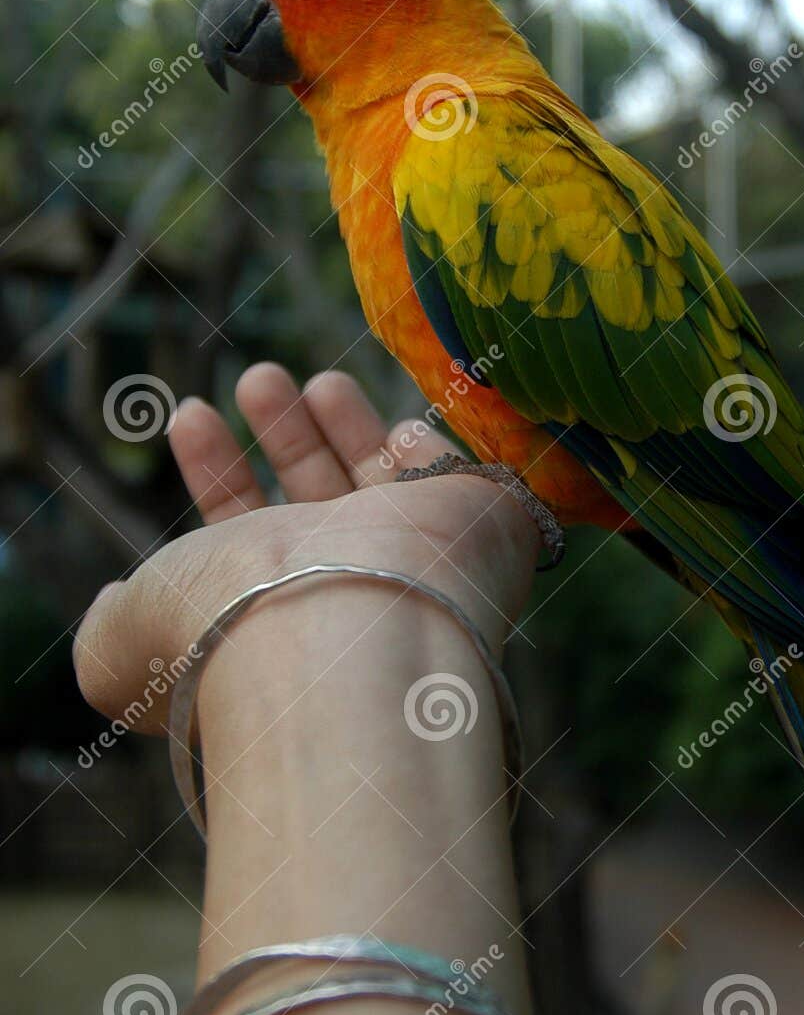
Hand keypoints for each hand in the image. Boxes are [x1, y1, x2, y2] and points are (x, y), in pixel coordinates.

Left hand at [74, 363, 539, 733]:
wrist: (348, 631)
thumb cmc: (233, 629)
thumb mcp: (124, 638)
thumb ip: (107, 628)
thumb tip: (112, 608)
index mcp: (279, 614)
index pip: (249, 538)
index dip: (217, 474)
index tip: (188, 417)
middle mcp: (352, 590)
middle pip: (318, 498)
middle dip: (281, 430)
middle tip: (257, 375)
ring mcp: (422, 562)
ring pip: (383, 483)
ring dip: (344, 424)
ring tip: (310, 379)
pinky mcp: (485, 529)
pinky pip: (460, 482)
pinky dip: (431, 450)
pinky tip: (406, 427)